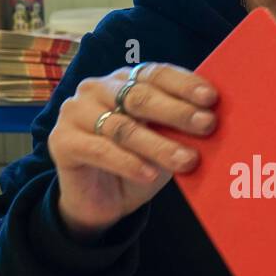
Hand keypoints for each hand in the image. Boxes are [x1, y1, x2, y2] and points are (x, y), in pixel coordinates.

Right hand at [47, 62, 217, 239]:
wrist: (101, 202)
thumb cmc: (138, 165)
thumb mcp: (164, 142)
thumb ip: (179, 127)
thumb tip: (213, 120)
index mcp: (125, 80)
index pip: (156, 73)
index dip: (184, 84)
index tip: (211, 99)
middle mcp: (97, 88)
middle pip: (140, 96)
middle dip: (177, 112)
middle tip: (207, 126)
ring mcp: (75, 111)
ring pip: (123, 127)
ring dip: (158, 145)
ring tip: (187, 161)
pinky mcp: (61, 140)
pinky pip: (101, 150)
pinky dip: (128, 163)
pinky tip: (149, 175)